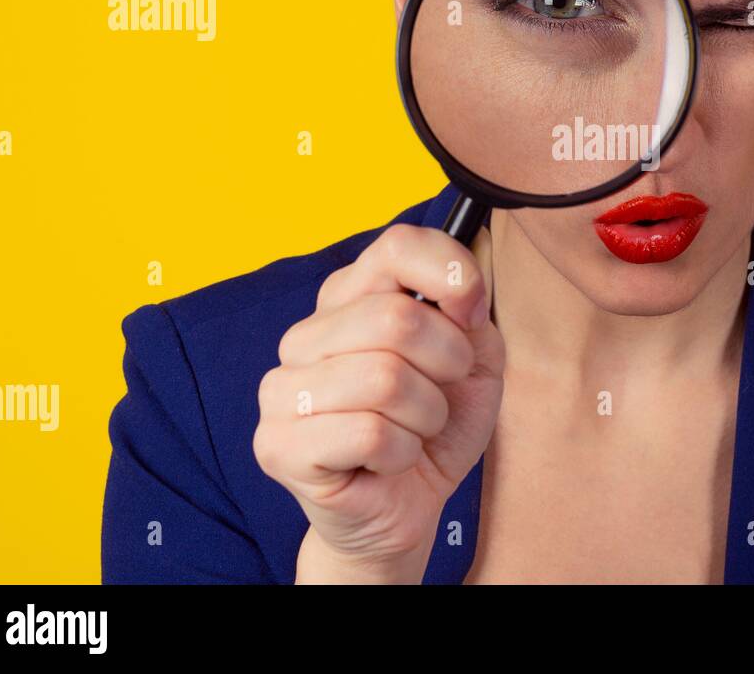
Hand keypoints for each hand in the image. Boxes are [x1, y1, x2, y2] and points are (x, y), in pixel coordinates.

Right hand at [253, 223, 503, 582]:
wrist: (406, 508)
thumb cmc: (434, 427)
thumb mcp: (475, 360)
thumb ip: (470, 309)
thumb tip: (462, 287)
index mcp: (349, 298)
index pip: (398, 245)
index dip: (452, 276)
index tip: (472, 317)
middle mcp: (306, 335)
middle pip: (397, 318)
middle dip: (447, 363)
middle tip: (442, 393)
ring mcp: (282, 388)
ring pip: (385, 379)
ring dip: (426, 415)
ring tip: (414, 430)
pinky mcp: (278, 444)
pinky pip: (370, 433)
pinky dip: (403, 452)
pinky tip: (388, 460)